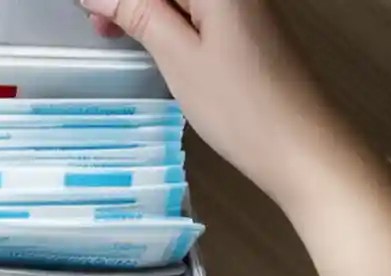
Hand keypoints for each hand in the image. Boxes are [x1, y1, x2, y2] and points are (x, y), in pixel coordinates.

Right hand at [81, 0, 367, 212]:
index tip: (86, 10)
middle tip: (97, 23)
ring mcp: (245, 5)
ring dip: (145, 7)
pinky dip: (168, 19)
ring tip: (115, 32)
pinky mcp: (247, 27)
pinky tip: (150, 38)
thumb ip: (137, 13)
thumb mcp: (178, 57)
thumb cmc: (241, 105)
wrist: (304, 148)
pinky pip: (199, 9)